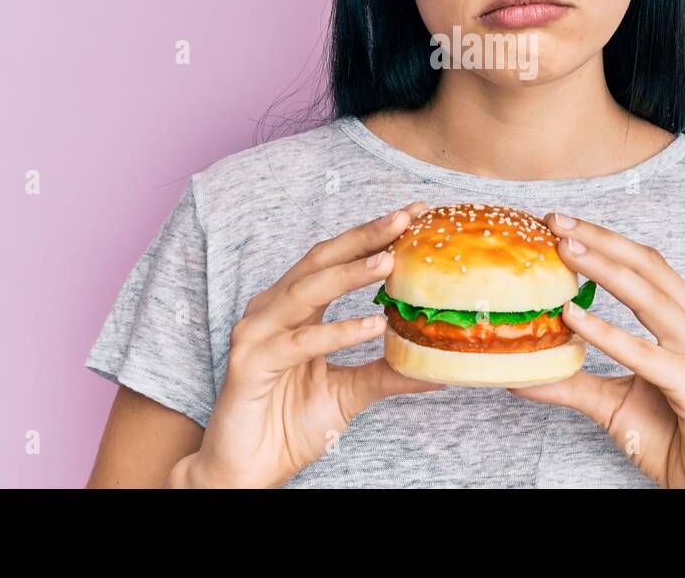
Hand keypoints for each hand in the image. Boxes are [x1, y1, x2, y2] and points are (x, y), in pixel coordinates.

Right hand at [170, 201, 443, 487]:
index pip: (336, 260)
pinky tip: (371, 326)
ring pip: (306, 291)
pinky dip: (336, 333)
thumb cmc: (289, 426)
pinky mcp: (248, 364)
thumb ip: (387, 372)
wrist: (248, 471)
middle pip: (320, 260)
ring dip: (349, 274)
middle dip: (364, 237)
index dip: (372, 235)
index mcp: (294, 309)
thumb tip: (437, 365)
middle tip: (404, 219)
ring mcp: (256, 335)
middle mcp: (272, 311)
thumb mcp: (351, 392)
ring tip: (389, 261)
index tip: (414, 214)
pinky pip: (298, 342)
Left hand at [507, 212, 684, 488]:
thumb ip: (571, 381)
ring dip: (604, 269)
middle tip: (555, 222)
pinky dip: (608, 332)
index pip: (647, 265)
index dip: (605, 240)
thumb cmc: (671, 440)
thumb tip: (520, 372)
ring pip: (650, 297)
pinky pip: (646, 353)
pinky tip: (574, 316)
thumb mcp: (611, 402)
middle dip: (601, 239)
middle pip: (649, 266)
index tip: (560, 224)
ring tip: (564, 251)